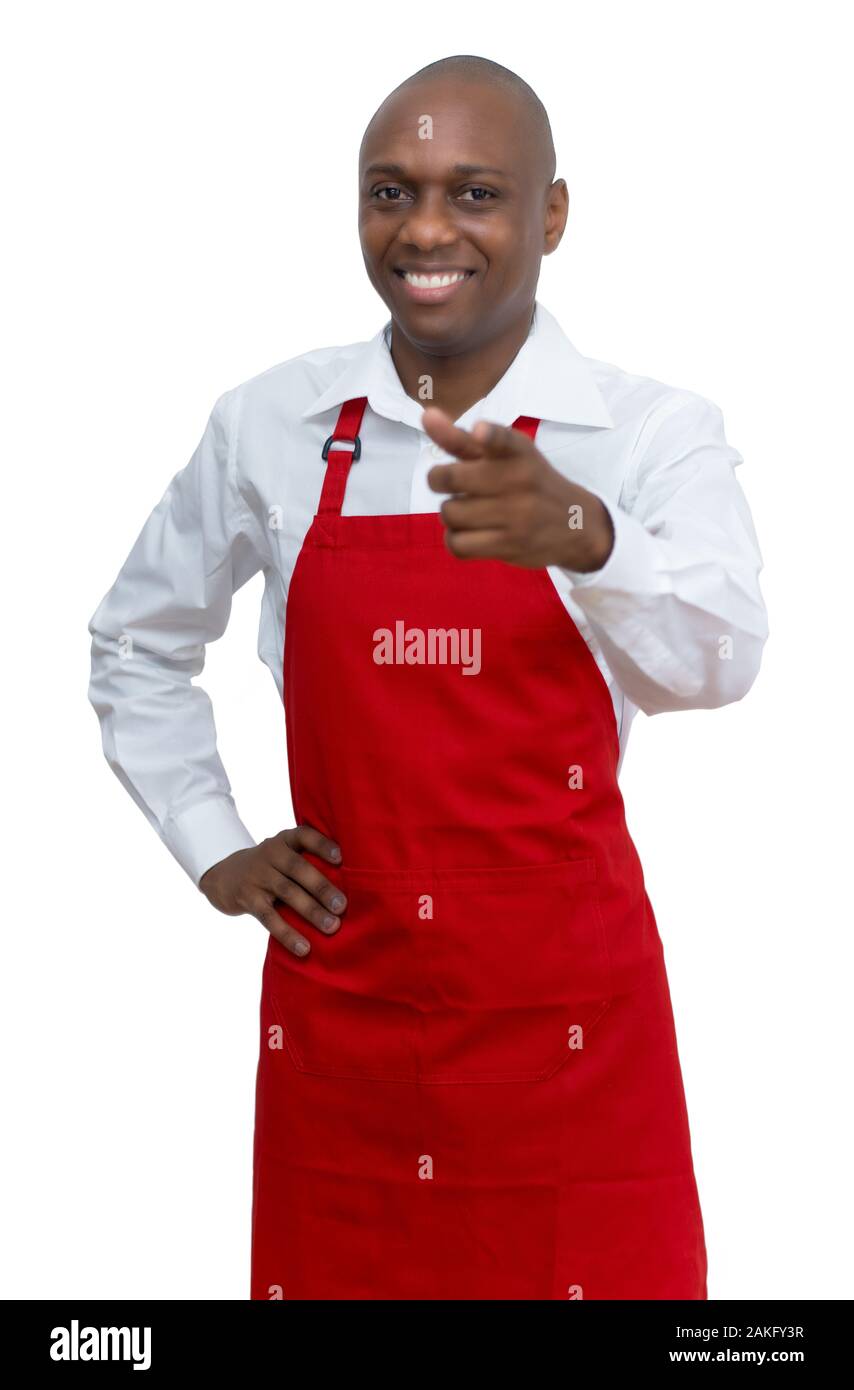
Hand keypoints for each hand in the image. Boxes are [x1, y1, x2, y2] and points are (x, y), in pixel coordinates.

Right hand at [198, 825, 346, 957]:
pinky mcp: (247, 898)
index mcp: (284, 840)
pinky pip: (269, 917)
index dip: (322, 845)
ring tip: (332, 927)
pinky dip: (287, 934)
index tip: (341, 858)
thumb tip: (349, 886)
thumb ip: (307, 861)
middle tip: (342, 906)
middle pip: (299, 869)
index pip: (304, 836)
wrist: (223, 877)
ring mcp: (257, 875)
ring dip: (311, 911)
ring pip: (287, 893)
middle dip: (322, 887)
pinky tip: (303, 947)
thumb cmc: (269, 868)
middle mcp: (270, 853)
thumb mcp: (283, 855)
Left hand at [423, 406, 614, 570]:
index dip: (489, 434)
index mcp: (518, 451)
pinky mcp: (508, 544)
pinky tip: (472, 533)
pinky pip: (457, 543)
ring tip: (470, 511)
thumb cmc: (528, 483)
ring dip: (451, 513)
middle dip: (439, 480)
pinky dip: (456, 539)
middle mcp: (518, 479)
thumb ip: (461, 438)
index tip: (480, 431)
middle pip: (450, 478)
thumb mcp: (503, 455)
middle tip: (453, 485)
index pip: (503, 439)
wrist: (575, 525)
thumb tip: (426, 416)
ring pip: (449, 513)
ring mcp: (515, 514)